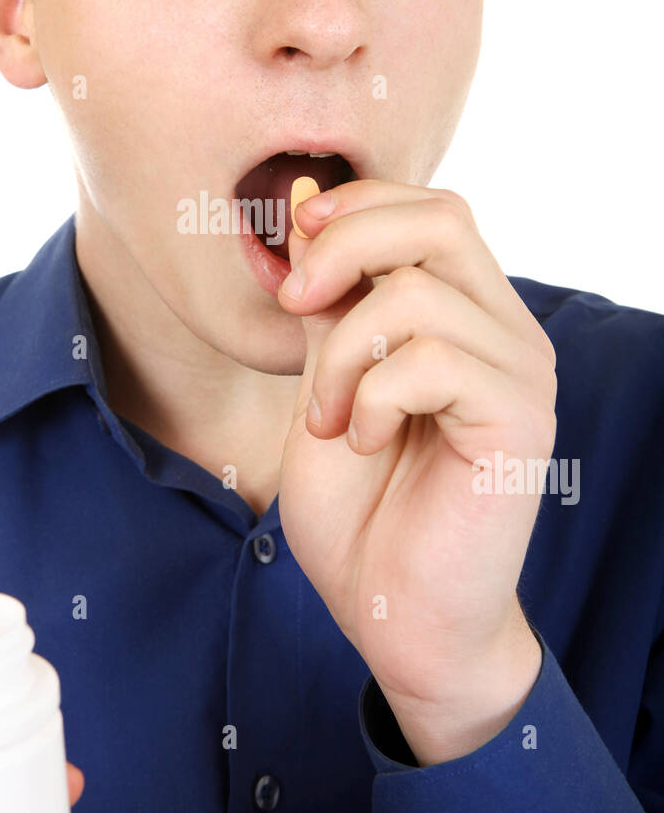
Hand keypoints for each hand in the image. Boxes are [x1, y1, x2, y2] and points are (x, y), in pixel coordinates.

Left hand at [277, 180, 554, 762]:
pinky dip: (370, 397)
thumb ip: (329, 301)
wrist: (396, 612)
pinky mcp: (518, 421)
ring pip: (418, 295)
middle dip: (346, 247)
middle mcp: (505, 331)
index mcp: (466, 313)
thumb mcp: (326, 380)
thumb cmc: (364, 506)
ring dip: (341, 354)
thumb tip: (309, 199)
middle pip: (441, 220)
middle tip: (294, 306)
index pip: (431, 208)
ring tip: (327, 419)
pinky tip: (363, 442)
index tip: (294, 241)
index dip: (357, 205)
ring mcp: (518, 373)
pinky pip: (431, 361)